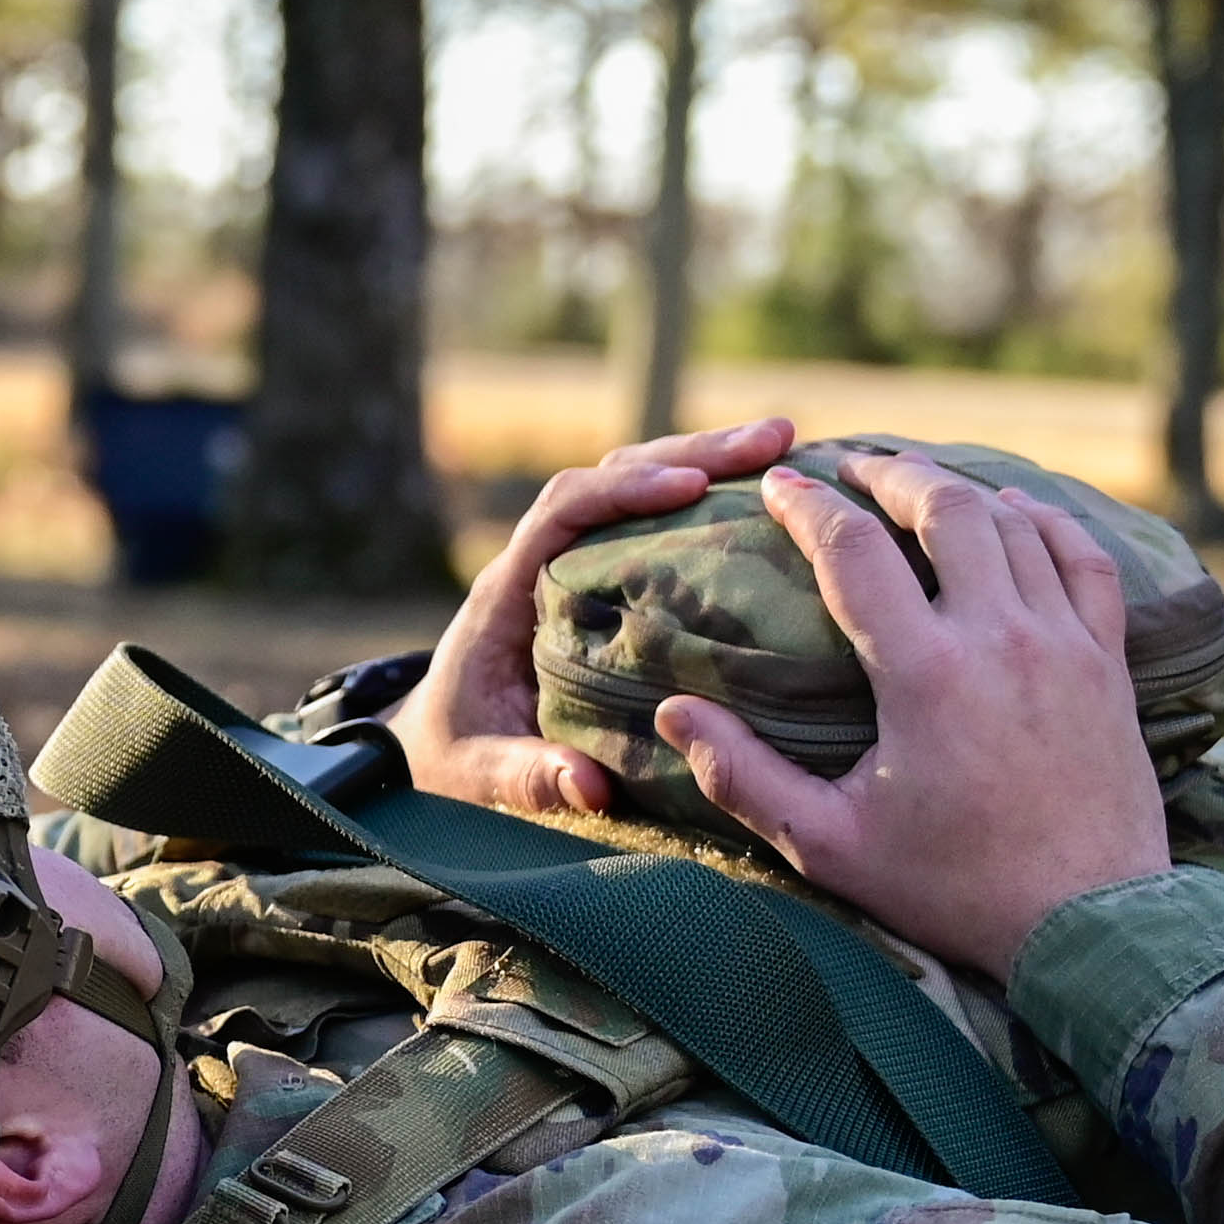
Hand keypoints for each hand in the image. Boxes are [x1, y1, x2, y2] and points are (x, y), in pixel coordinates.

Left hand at [390, 417, 802, 815]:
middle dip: (690, 452)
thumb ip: (526, 775)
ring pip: (638, 489)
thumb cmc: (455, 755)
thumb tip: (589, 784)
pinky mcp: (605, 581)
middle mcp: (541, 560)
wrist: (437, 746)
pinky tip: (773, 503)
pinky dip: (711, 505)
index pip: (560, 512)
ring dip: (709, 462)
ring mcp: (576, 563)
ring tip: (787, 446)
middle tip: (773, 439)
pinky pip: (657, 526)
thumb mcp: (479, 774)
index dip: (622, 491)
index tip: (690, 486)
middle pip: (611, 478)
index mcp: (505, 592)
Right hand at [659, 450, 1173, 974]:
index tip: (777, 485)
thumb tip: (673, 712)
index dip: (807, 506)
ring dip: (960, 489)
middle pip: (945, 506)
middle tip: (851, 466)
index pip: (853, 551)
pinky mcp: (1110, 664)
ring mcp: (1064, 643)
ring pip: (1014, 523)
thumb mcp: (830, 846)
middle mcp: (998, 636)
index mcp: (923, 673)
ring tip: (919, 480)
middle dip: (890, 473)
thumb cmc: (953, 889)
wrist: (1091, 925)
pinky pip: (1084, 560)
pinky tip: (1017, 514)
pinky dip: (1046, 523)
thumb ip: (744, 775)